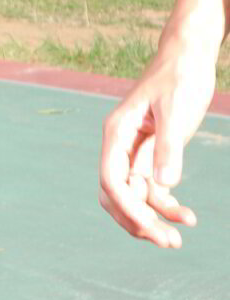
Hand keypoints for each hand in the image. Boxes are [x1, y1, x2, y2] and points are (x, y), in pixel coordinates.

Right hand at [99, 44, 213, 247]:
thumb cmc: (180, 77)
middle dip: (137, 221)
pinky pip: (151, 188)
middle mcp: (119, 146)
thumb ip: (170, 147)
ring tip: (179, 238)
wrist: (188, 57)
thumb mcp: (177, 111)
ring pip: (134, 196)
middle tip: (168, 242)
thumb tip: (165, 185)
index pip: (111, 180)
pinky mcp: (152, 153)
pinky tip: (186, 216)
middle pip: (116, 194)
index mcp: (116, 133)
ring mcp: (134, 152)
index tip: (153, 228)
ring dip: (153, 218)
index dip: (128, 208)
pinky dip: (165, 204)